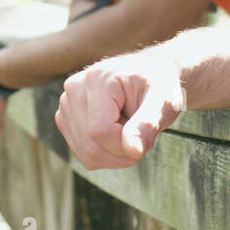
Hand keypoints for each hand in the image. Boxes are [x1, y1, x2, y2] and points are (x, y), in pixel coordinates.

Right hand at [55, 55, 184, 170]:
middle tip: (143, 132)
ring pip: (87, 154)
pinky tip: (118, 133)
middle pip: (92, 146)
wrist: (149, 74)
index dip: (126, 144)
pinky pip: (84, 154)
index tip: (148, 135)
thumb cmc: (159, 84)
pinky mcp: (66, 118)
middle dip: (123, 151)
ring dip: (116, 154)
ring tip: (131, 129)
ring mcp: (66, 104)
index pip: (100, 131)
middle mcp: (74, 88)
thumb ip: (148, 123)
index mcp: (96, 78)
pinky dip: (107, 154)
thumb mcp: (163, 100)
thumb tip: (133, 151)